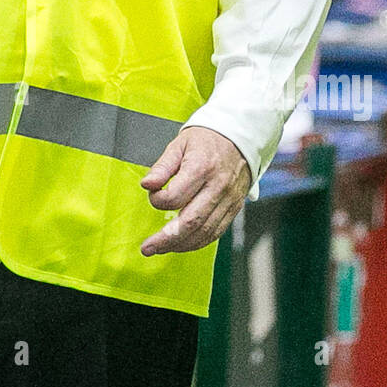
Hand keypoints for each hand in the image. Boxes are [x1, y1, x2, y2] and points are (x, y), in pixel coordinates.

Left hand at [138, 126, 251, 256]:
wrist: (239, 137)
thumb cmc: (206, 140)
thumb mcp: (179, 144)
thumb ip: (162, 166)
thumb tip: (147, 184)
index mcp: (202, 167)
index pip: (176, 196)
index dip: (158, 201)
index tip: (152, 194)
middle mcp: (218, 186)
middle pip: (192, 221)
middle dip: (167, 239)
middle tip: (148, 247)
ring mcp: (229, 199)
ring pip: (205, 232)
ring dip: (180, 245)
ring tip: (161, 248)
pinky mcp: (234, 208)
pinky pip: (216, 232)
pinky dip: (198, 242)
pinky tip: (182, 244)